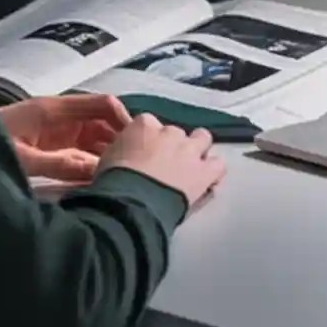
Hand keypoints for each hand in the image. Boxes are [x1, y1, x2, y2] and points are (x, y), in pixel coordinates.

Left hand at [0, 94, 131, 182]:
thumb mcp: (24, 160)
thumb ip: (60, 164)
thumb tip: (96, 169)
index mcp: (54, 110)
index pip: (101, 104)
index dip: (123, 119)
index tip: (137, 142)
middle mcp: (60, 118)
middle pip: (102, 123)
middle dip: (120, 140)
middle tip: (136, 164)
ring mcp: (56, 133)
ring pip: (94, 139)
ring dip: (108, 154)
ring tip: (123, 175)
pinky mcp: (51, 148)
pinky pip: (81, 153)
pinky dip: (93, 164)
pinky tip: (101, 180)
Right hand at [96, 114, 226, 207]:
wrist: (131, 203)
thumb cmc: (112, 182)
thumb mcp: (108, 158)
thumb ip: (122, 150)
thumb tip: (125, 154)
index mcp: (143, 124)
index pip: (148, 123)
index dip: (147, 139)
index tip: (142, 152)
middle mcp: (170, 132)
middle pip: (175, 132)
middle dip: (171, 145)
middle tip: (164, 163)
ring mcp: (190, 150)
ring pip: (202, 138)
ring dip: (197, 148)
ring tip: (190, 165)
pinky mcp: (204, 171)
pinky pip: (218, 165)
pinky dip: (213, 171)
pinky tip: (207, 180)